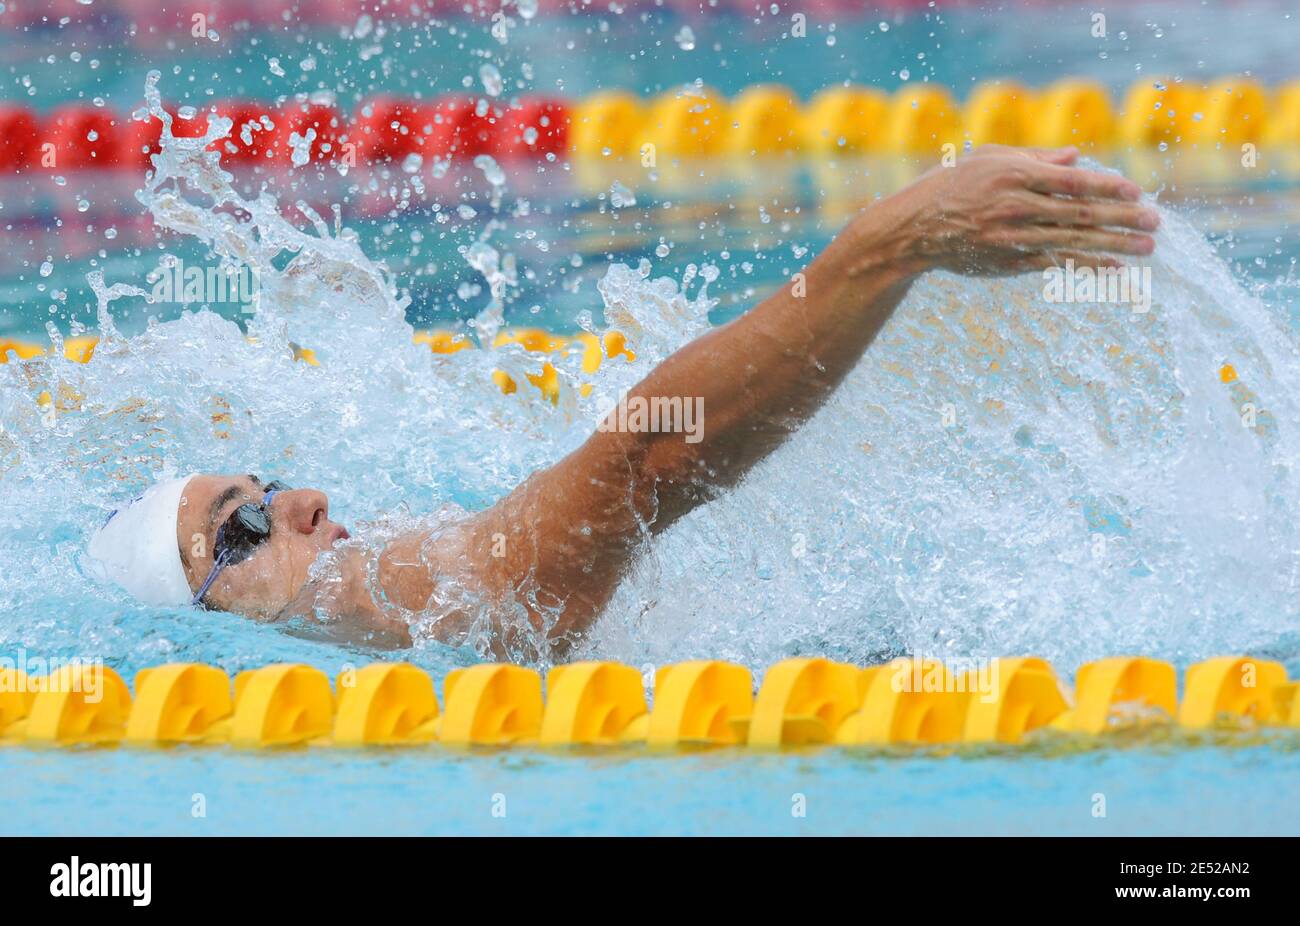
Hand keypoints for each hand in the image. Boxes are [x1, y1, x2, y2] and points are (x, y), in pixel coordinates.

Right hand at [887, 145, 1159, 275]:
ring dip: (1114, 245)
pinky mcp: (1008, 262)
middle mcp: (1016, 207)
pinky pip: (1054, 263)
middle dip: (1122, 218)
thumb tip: (1077, 157)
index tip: (1137, 191)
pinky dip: (1085, 265)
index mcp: (1014, 176)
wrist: (914, 230)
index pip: (1071, 182)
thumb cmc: (953, 185)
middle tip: (1156, 222)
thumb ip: (1035, 158)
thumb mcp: (989, 159)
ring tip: (1146, 248)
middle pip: (1080, 214)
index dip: (1107, 187)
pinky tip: (1112, 266)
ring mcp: (1013, 238)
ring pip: (1072, 241)